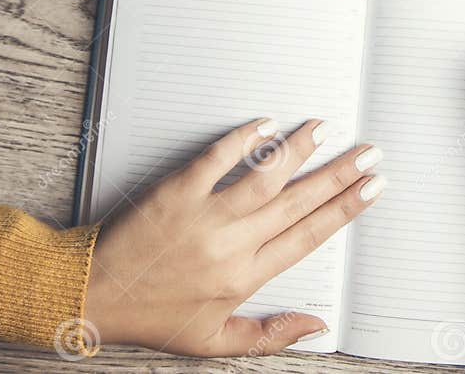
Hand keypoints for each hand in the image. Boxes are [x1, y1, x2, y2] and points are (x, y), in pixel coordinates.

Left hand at [83, 118, 384, 355]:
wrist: (93, 294)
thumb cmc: (152, 316)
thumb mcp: (213, 341)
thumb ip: (270, 333)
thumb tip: (318, 324)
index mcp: (245, 277)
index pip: (309, 236)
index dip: (345, 210)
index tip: (372, 189)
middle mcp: (231, 243)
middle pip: (298, 202)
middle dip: (340, 175)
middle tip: (369, 152)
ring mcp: (204, 214)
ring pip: (265, 176)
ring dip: (299, 150)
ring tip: (325, 129)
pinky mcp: (175, 191)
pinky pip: (216, 159)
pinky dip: (243, 140)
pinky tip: (267, 124)